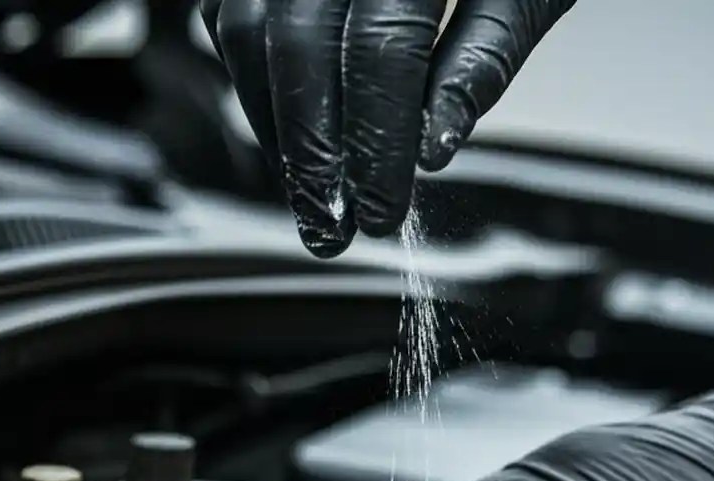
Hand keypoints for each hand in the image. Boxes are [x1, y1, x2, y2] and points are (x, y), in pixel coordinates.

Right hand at [199, 0, 578, 256]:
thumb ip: (481, 59)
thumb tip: (432, 149)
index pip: (380, 53)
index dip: (376, 145)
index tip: (384, 213)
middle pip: (295, 47)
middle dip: (309, 152)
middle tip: (330, 226)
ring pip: (246, 30)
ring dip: (273, 122)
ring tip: (309, 188)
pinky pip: (232, 9)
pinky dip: (254, 76)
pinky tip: (286, 125)